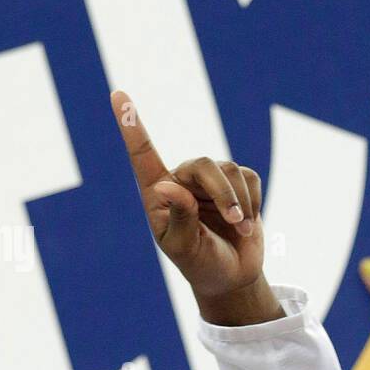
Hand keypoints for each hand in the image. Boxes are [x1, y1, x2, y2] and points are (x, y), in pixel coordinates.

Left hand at [110, 90, 281, 323]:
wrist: (230, 276)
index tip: (116, 93)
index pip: (142, 154)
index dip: (130, 124)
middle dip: (223, 193)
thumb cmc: (199, 263)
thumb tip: (166, 185)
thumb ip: (178, 217)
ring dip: (239, 202)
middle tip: (235, 220)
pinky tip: (247, 223)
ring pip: (229, 170)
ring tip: (240, 228)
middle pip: (204, 164)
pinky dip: (252, 201)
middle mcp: (181, 180)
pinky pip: (248, 177)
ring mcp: (209, 180)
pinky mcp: (237, 183)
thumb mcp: (183, 248)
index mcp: (158, 193)